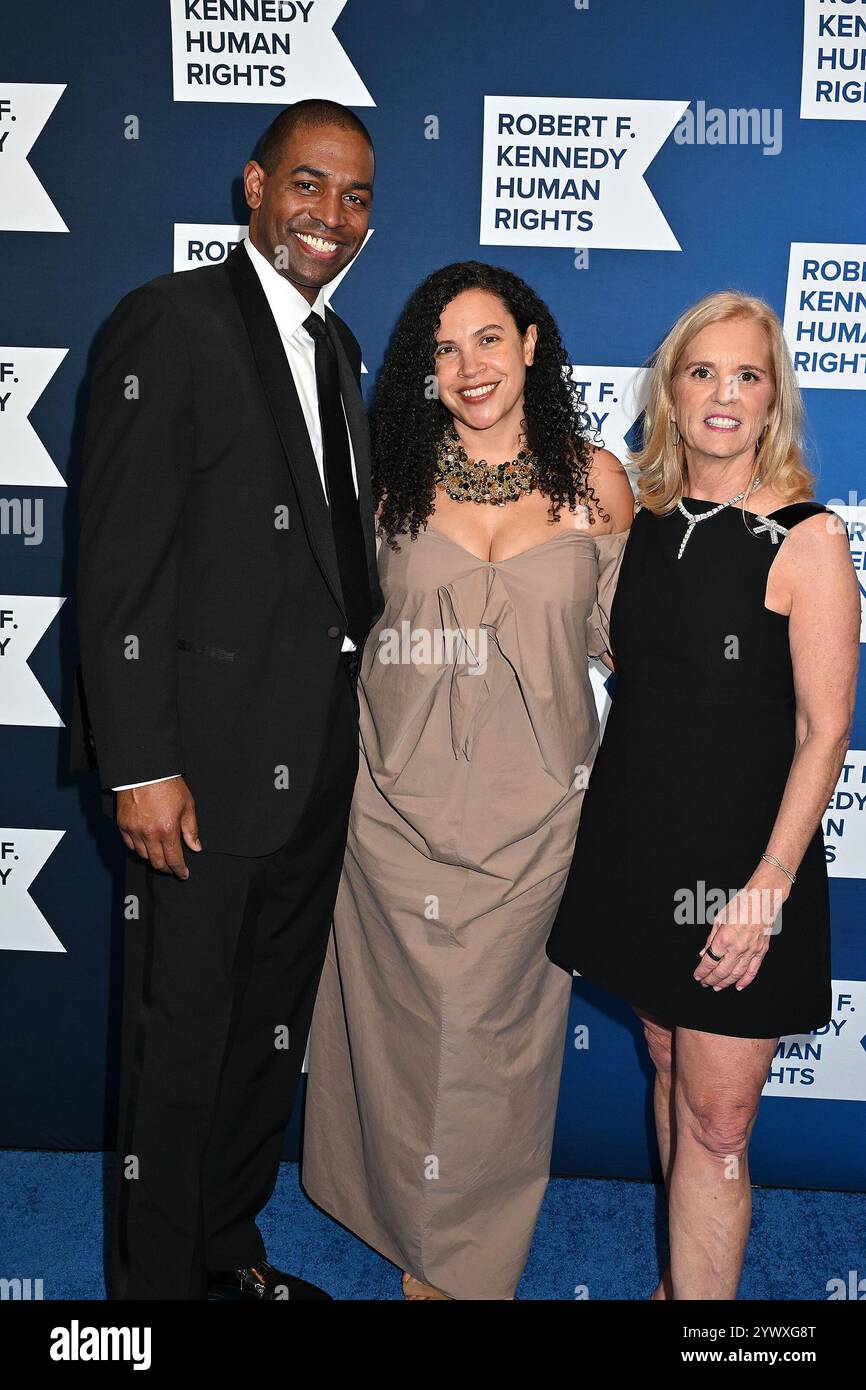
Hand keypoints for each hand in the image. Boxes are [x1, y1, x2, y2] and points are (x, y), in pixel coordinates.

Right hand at [116, 777, 201, 877]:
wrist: (146, 771)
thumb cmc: (168, 785)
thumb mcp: (187, 806)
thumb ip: (191, 829)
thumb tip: (195, 846)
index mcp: (168, 830)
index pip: (174, 859)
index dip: (180, 870)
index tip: (183, 874)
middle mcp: (149, 834)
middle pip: (157, 862)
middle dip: (166, 868)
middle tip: (172, 867)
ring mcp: (134, 830)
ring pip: (143, 855)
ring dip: (152, 858)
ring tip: (160, 855)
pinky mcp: (123, 825)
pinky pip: (129, 845)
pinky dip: (138, 848)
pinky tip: (145, 845)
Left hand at [694, 873, 787, 992]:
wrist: (763, 899)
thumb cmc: (740, 904)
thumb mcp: (719, 918)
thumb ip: (711, 939)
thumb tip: (703, 954)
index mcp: (724, 938)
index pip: (710, 961)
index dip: (702, 971)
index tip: (697, 976)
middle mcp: (737, 947)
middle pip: (721, 971)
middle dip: (711, 979)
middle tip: (704, 983)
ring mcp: (751, 951)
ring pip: (736, 974)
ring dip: (725, 983)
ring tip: (717, 987)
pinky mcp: (761, 951)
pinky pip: (753, 970)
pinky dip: (745, 980)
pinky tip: (738, 986)